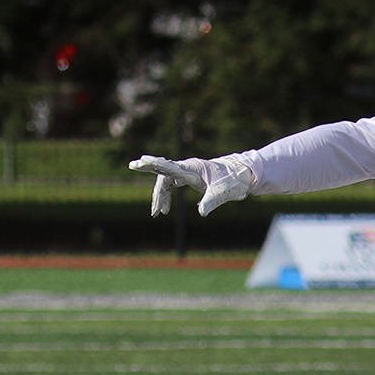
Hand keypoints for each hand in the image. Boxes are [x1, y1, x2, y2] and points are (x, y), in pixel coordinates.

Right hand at [127, 155, 255, 216]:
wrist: (241, 176)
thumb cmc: (232, 182)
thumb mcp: (223, 193)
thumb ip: (211, 201)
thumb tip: (202, 212)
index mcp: (193, 168)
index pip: (170, 166)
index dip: (155, 164)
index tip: (142, 161)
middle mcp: (188, 168)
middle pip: (163, 169)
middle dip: (148, 167)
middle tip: (132, 165)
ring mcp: (187, 172)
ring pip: (166, 181)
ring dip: (159, 195)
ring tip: (157, 213)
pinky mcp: (189, 178)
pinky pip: (171, 185)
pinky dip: (166, 196)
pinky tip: (164, 209)